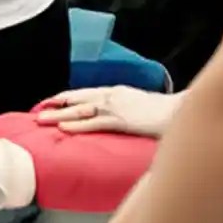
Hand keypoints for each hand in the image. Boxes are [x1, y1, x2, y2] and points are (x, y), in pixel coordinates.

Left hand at [36, 86, 178, 136]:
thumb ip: (124, 111)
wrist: (184, 112)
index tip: (51, 102)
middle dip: (56, 105)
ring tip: (42, 120)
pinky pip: (96, 123)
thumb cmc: (166, 112)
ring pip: (81, 110)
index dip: (67, 97)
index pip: (86, 93)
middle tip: (38, 111)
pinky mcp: (124, 120)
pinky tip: (64, 130)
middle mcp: (114, 95)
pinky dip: (78, 126)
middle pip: (78, 98)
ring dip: (60, 115)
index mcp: (117, 92)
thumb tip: (114, 118)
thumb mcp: (140, 107)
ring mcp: (118, 107)